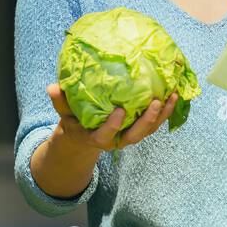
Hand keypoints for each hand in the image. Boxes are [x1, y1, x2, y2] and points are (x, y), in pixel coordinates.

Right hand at [47, 83, 178, 153]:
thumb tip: (52, 87)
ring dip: (162, 115)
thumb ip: (60, 102)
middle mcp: (116, 140)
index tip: (119, 111)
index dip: (113, 126)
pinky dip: (165, 111)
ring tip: (172, 96)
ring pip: (149, 130)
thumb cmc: (75, 122)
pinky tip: (174, 94)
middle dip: (146, 121)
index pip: (105, 136)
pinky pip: (155, 122)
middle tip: (155, 103)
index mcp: (96, 138)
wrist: (85, 137)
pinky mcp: (139, 129)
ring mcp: (129, 135)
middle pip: (135, 135)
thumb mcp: (65, 114)